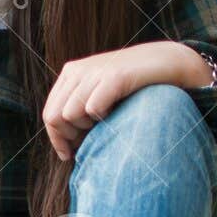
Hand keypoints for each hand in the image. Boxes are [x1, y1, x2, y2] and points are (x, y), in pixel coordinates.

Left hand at [41, 40, 210, 161]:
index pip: (49, 113)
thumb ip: (80, 108)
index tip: (68, 155)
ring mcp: (94, 72)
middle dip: (68, 138)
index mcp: (70, 73)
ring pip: (70, 115)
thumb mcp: (100, 92)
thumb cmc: (134, 84)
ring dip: (87, 128)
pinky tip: (115, 113)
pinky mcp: (113, 76)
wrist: (168, 61)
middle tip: (88, 144)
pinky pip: (92, 108)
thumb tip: (65, 144)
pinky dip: (102, 118)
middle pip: (55, 117)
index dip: (57, 139)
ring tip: (106, 122)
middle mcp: (77, 70)